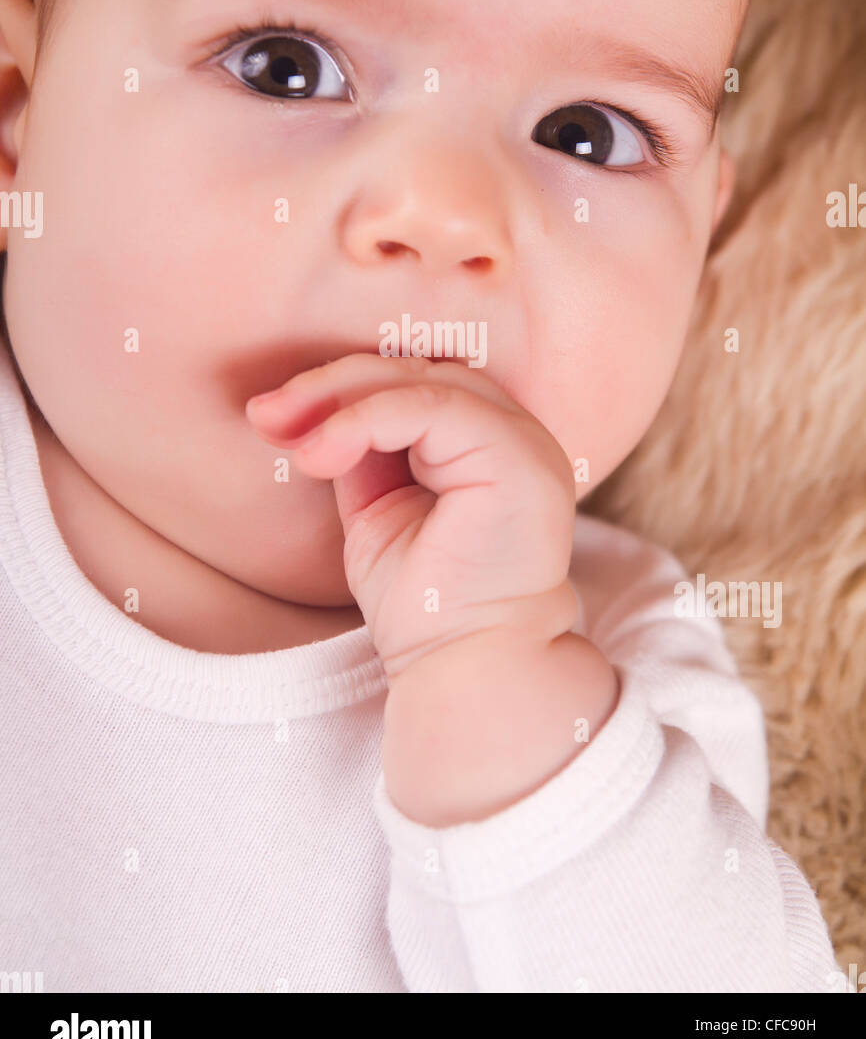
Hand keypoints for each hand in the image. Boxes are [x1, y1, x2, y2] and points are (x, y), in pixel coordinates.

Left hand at [245, 353, 579, 676]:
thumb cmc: (427, 605)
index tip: (269, 418)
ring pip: (422, 379)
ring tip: (294, 443)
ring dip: (342, 400)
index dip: (339, 389)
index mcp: (487, 442)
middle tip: (266, 416)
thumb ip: (362, 451)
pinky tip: (323, 453)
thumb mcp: (377, 508)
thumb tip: (305, 407)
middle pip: (415, 370)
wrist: (464, 668)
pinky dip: (366, 419)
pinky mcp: (519, 456)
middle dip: (331, 386)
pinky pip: (433, 406)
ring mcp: (525, 441)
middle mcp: (516, 432)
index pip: (411, 382)